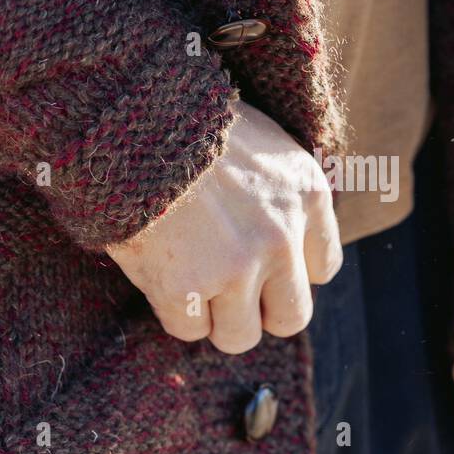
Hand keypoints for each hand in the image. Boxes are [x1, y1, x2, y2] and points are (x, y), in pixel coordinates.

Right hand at [106, 100, 342, 353]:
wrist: (131, 117)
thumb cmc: (190, 126)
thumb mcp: (263, 144)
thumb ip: (282, 195)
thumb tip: (286, 248)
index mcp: (306, 194)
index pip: (322, 269)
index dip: (288, 272)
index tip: (261, 262)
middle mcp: (280, 237)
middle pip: (290, 317)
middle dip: (258, 310)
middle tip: (226, 287)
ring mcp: (234, 266)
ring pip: (239, 335)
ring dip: (214, 317)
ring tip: (190, 280)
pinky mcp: (183, 286)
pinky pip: (188, 330)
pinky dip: (173, 311)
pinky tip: (161, 273)